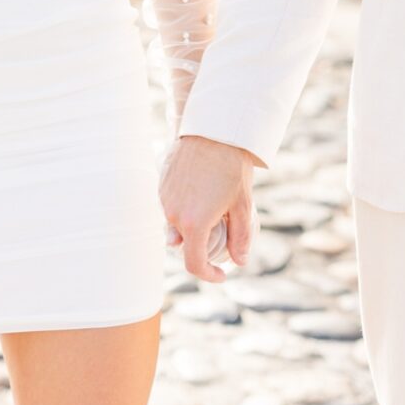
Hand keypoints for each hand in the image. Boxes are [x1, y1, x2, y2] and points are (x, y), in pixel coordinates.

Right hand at [160, 134, 259, 282]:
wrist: (214, 129)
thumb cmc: (231, 167)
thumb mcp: (242, 205)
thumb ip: (241, 237)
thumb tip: (239, 261)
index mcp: (194, 224)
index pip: (194, 264)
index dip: (208, 275)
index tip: (220, 273)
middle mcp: (174, 215)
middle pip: (186, 244)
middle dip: (203, 245)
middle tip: (223, 231)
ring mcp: (165, 199)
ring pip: (177, 225)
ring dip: (192, 224)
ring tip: (214, 204)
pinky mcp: (162, 185)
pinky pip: (171, 206)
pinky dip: (184, 208)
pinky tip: (201, 191)